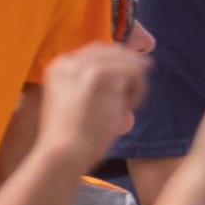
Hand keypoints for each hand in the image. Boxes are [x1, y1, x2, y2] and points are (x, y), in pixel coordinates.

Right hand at [19, 36, 152, 181]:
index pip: (95, 52)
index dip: (117, 58)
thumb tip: (128, 79)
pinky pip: (133, 71)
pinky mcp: (96, 74)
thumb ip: (95, 89)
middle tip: (147, 69)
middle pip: (111, 50)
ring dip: (134, 80)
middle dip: (130, 61)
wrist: (64, 154)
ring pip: (125, 60)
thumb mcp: (78, 106)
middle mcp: (66, 61)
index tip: (135, 68)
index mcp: (57, 68)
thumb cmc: (73, 140)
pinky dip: (138, 88)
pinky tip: (130, 106)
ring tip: (129, 105)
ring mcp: (80, 66)